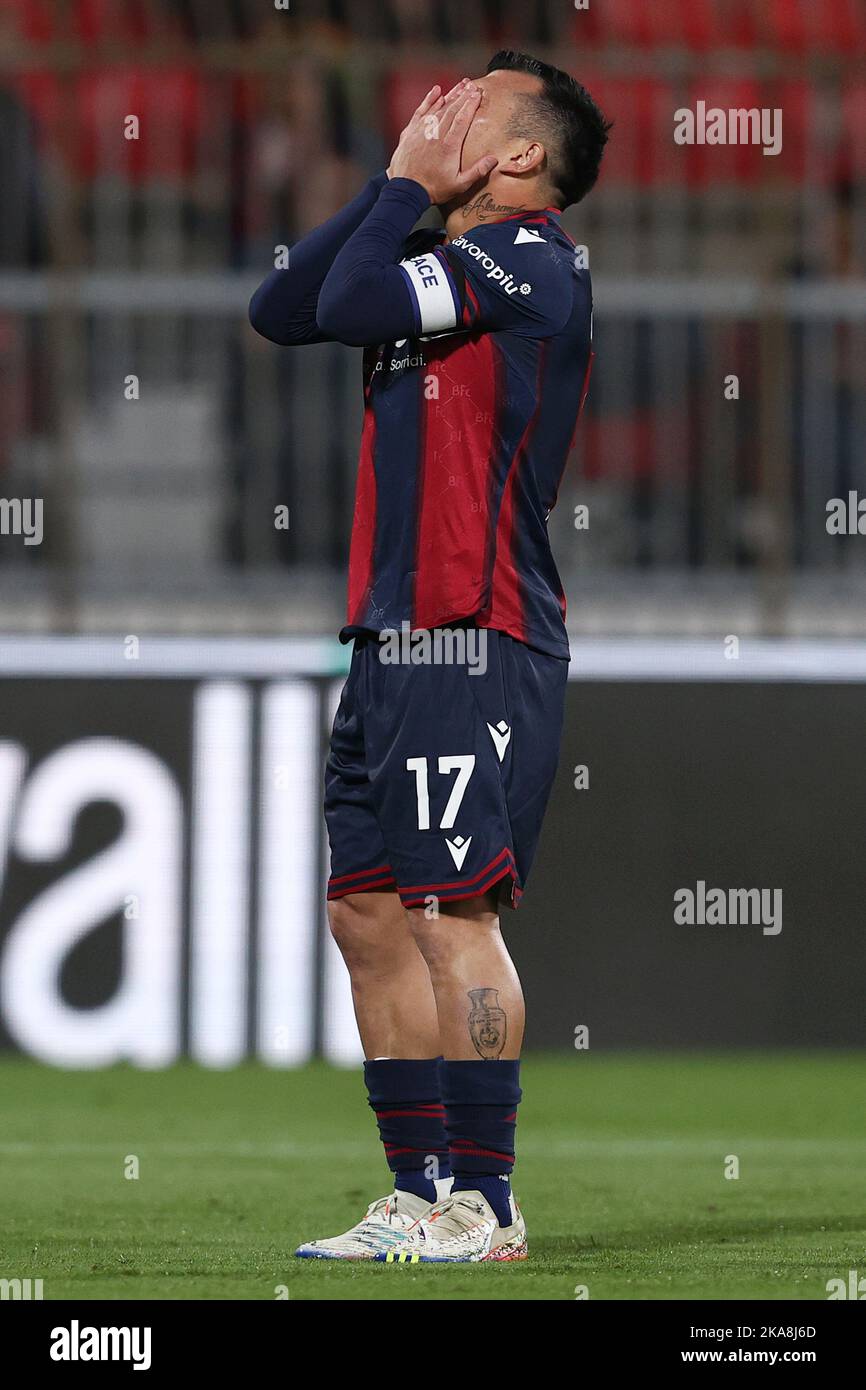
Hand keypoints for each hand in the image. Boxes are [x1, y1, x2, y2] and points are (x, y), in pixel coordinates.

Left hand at [387, 81, 497, 205]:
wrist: (406, 190)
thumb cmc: (433, 189)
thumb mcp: (459, 185)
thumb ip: (477, 172)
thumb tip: (494, 160)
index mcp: (450, 145)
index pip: (463, 118)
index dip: (471, 104)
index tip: (478, 94)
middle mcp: (436, 133)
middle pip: (452, 109)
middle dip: (464, 95)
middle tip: (472, 85)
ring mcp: (422, 130)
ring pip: (438, 107)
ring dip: (450, 94)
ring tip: (460, 84)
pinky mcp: (411, 131)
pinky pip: (421, 111)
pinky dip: (429, 100)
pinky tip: (436, 91)